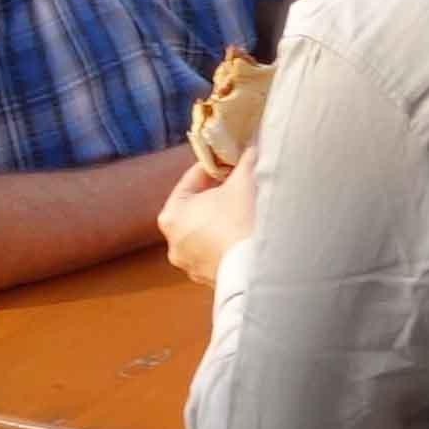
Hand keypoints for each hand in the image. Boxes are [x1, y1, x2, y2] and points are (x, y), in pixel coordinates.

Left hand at [157, 148, 258, 285]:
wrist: (257, 267)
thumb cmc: (240, 219)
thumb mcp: (243, 179)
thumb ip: (244, 160)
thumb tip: (251, 149)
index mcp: (171, 216)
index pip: (191, 180)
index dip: (214, 166)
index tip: (231, 160)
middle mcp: (174, 243)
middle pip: (197, 207)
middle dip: (218, 193)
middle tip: (240, 181)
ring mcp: (190, 265)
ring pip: (207, 231)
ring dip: (224, 219)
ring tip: (247, 208)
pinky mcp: (209, 279)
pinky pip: (218, 252)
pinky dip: (229, 241)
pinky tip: (248, 233)